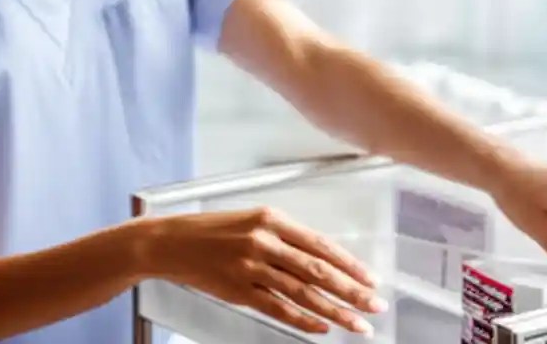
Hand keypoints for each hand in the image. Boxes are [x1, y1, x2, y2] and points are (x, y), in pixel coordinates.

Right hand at [145, 207, 385, 335]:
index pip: (321, 244)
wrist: (170, 241)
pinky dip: (303, 320)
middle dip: (352, 291)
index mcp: (271, 218)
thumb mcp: (251, 220)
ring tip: (359, 324)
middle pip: (318, 271)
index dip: (350, 264)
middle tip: (376, 304)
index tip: (371, 278)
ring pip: (303, 293)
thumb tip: (322, 258)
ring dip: (335, 312)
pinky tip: (323, 328)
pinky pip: (278, 308)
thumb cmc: (212, 229)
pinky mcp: (238, 290)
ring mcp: (251, 268)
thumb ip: (284, 236)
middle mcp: (264, 242)